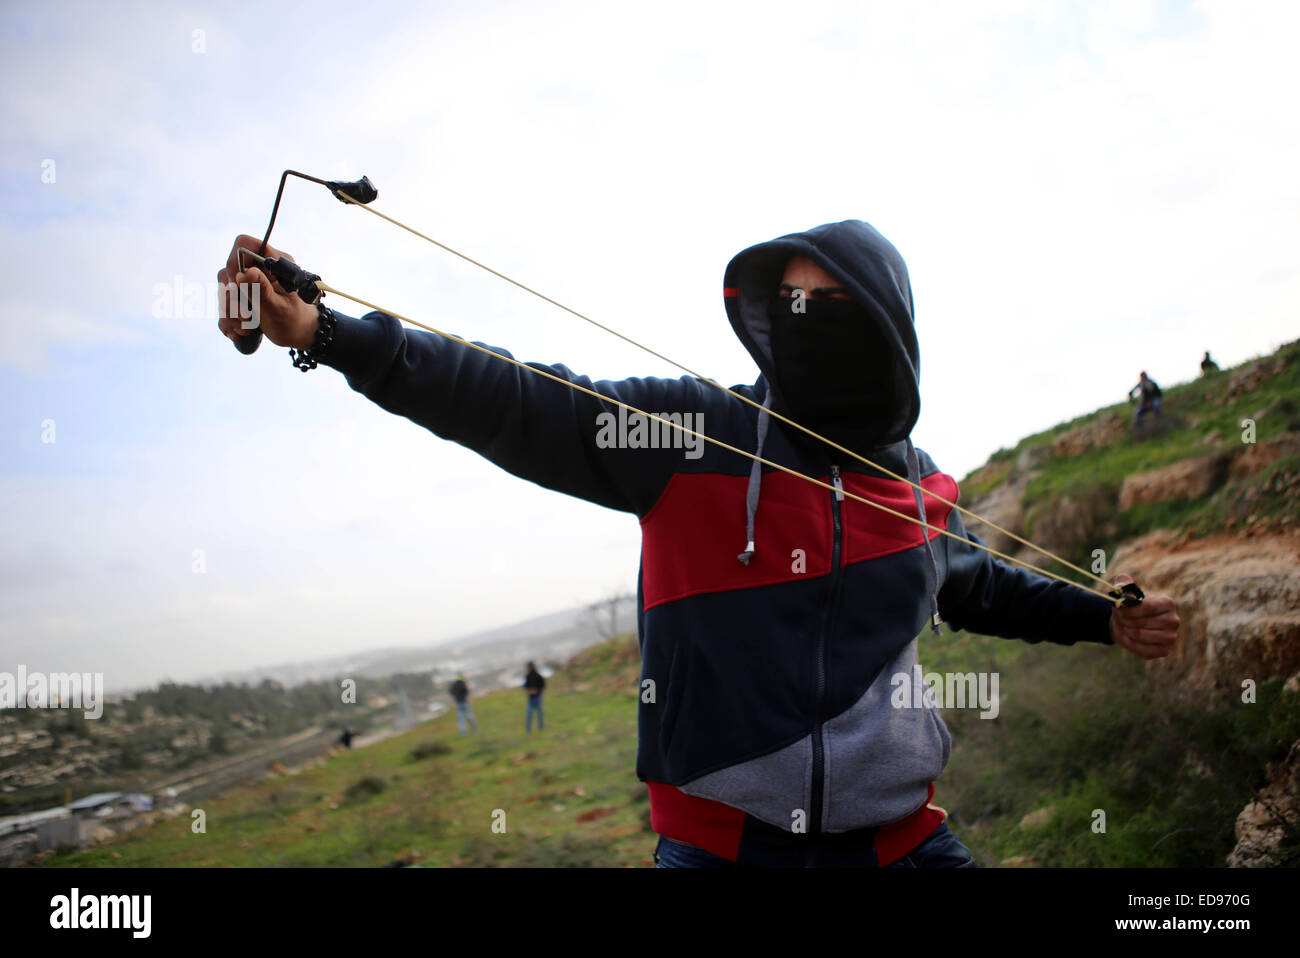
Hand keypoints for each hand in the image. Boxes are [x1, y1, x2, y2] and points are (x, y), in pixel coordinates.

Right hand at [216, 234, 320, 349]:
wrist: (301, 336)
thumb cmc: (297, 322)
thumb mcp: (279, 308)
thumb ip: (261, 290)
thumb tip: (245, 272)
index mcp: (275, 264)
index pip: (245, 245)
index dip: (234, 261)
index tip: (236, 285)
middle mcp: (260, 270)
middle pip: (228, 271)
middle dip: (232, 298)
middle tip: (246, 315)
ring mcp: (250, 284)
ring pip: (224, 290)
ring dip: (231, 313)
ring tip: (248, 327)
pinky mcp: (243, 298)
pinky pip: (225, 306)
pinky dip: (229, 321)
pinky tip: (241, 332)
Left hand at [1108, 573, 1178, 658]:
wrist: (1129, 624)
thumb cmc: (1130, 607)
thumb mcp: (1126, 593)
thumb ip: (1123, 584)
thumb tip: (1120, 583)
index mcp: (1167, 603)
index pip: (1146, 607)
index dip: (1128, 609)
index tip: (1118, 608)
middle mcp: (1174, 620)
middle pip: (1141, 622)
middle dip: (1124, 620)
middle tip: (1120, 618)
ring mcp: (1171, 637)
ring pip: (1140, 635)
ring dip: (1126, 631)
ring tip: (1125, 626)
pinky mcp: (1164, 651)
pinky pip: (1142, 649)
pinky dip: (1130, 644)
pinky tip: (1129, 637)